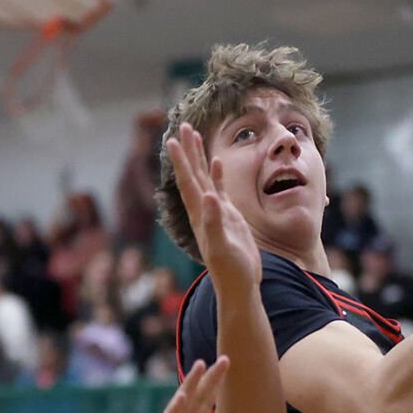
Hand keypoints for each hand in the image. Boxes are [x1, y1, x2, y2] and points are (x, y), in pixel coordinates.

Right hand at [104, 357, 228, 412]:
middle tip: (225, 359)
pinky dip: (174, 411)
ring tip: (200, 364)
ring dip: (190, 386)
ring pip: (179, 408)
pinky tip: (182, 395)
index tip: (224, 374)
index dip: (213, 393)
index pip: (201, 411)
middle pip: (194, 403)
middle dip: (208, 382)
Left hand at [167, 123, 261, 289]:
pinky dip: (216, 174)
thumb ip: (215, 222)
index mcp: (200, 215)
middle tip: (182, 126)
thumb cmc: (231, 271)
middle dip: (187, 150)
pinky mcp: (228, 217)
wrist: (240, 286)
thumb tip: (210, 197)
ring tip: (194, 135)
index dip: (181, 162)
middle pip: (192, 174)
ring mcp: (215, 212)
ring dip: (198, 157)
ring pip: (203, 178)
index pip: (188, 183)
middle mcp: (203, 211)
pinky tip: (216, 161)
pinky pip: (219, 188)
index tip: (173, 140)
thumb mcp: (222, 247)